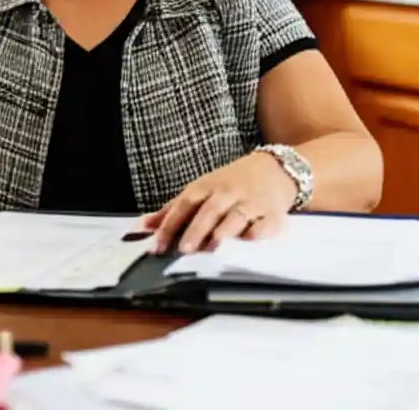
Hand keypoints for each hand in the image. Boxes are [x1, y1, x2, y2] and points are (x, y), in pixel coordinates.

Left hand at [140, 153, 297, 253]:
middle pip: (208, 211)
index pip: (184, 205)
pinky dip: (258, 232)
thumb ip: (173, 209)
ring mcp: (251, 202)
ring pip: (236, 216)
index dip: (169, 225)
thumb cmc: (232, 183)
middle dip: (196, 229)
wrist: (275, 168)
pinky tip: (249, 240)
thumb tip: (143, 225)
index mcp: (206, 187)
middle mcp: (227, 193)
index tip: (157, 245)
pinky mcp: (272, 213)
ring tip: (213, 246)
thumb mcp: (201, 189)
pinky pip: (266, 223)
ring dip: (224, 231)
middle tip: (184, 249)